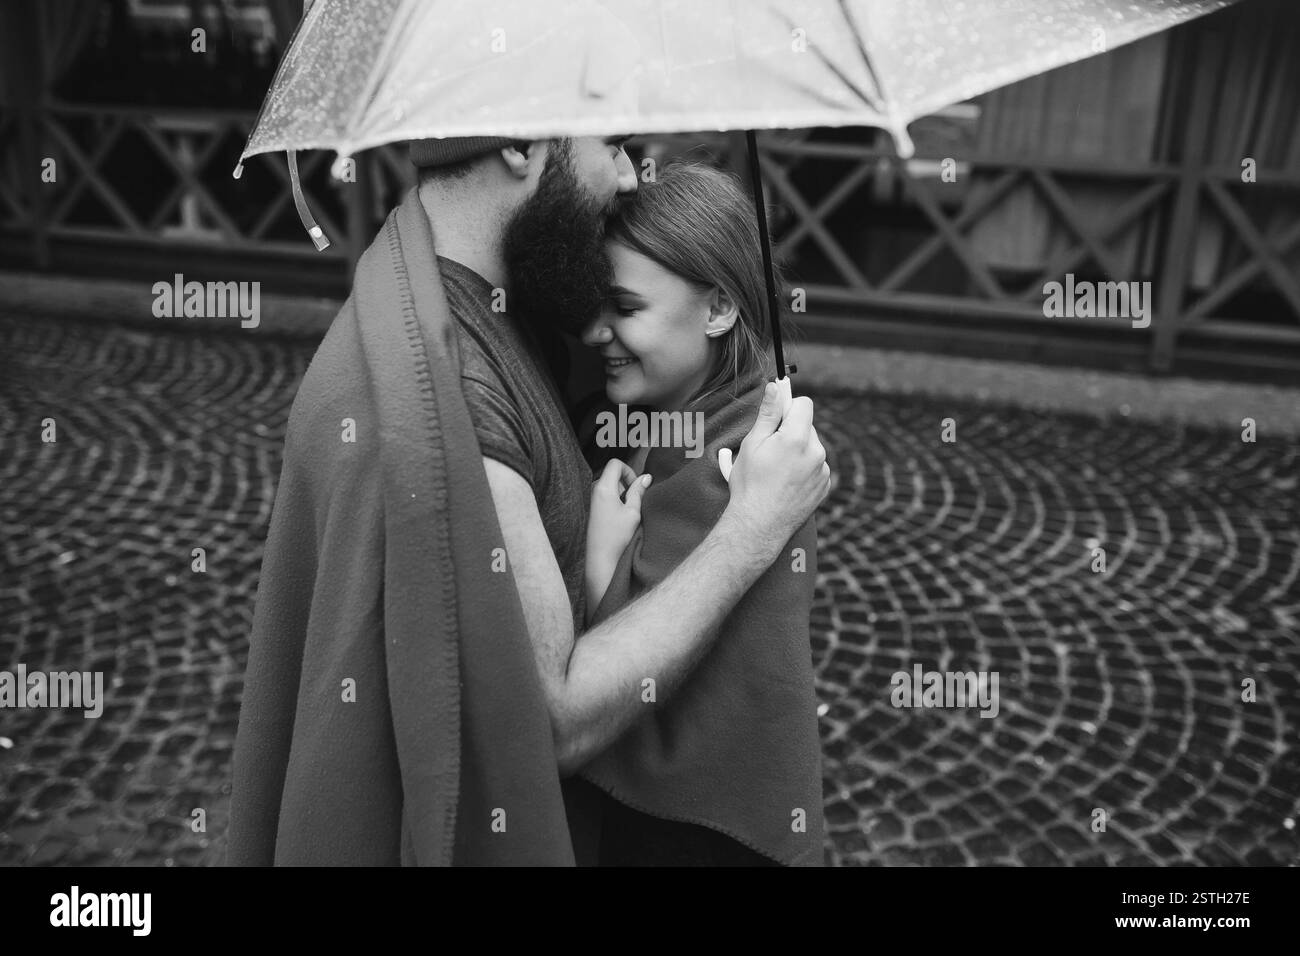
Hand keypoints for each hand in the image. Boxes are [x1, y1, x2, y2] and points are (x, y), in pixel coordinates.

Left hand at [587, 458, 651, 568]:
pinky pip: (608, 496)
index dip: (629, 471)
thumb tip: (646, 477)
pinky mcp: (595, 509)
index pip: (615, 463)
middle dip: (628, 483)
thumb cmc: (617, 535)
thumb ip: (639, 491)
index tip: (636, 487)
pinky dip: (618, 501)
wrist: (601, 557)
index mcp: (603, 487)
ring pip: (612, 486)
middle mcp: (595, 490)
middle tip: (636, 501)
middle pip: (614, 474)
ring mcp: (594, 500)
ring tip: (630, 512)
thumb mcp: (633, 511)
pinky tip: (623, 518)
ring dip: (624, 494)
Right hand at [724, 377, 829, 558]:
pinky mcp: (825, 486)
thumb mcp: (752, 444)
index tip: (776, 415)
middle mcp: (816, 452)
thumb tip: (775, 388)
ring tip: (776, 470)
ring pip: (811, 447)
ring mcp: (823, 470)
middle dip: (790, 430)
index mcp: (797, 438)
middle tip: (769, 449)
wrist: (759, 525)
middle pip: (807, 426)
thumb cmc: (750, 485)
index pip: (804, 404)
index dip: (789, 406)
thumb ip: (768, 413)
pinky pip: (816, 466)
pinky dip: (804, 468)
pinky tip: (786, 482)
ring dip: (798, 450)